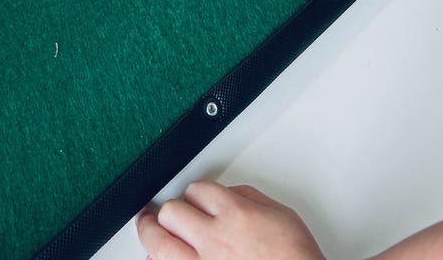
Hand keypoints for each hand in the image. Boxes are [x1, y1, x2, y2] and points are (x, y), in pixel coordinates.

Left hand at [136, 181, 326, 259]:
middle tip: (166, 213)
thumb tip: (230, 194)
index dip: (195, 193)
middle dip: (170, 211)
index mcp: (236, 215)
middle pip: (172, 213)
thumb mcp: (280, 214)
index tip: (195, 198)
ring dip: (151, 234)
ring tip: (147, 228)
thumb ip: (250, 198)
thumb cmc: (295, 258)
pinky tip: (158, 259)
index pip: (198, 190)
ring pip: (159, 246)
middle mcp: (214, 240)